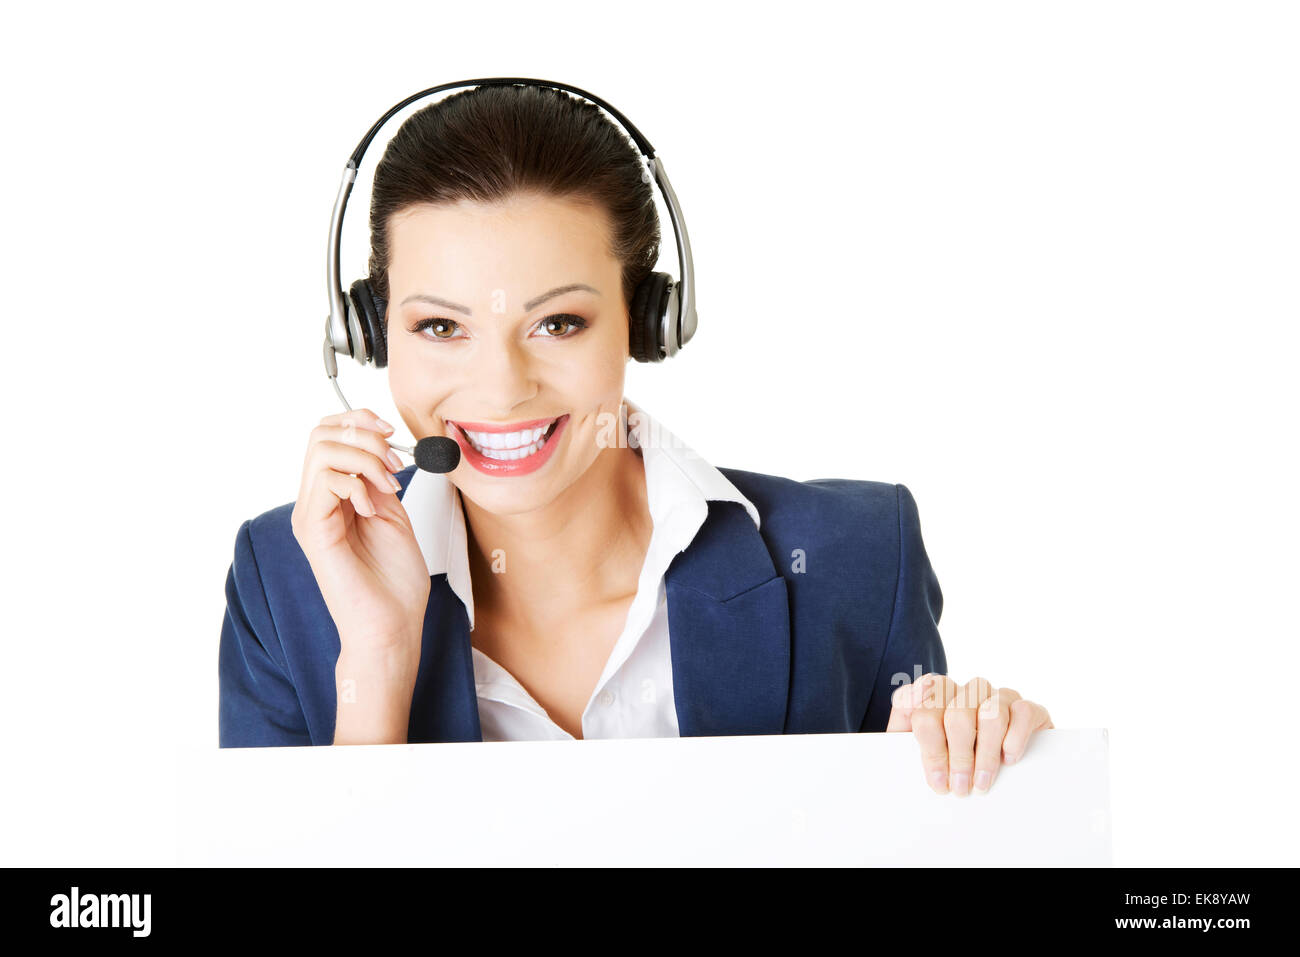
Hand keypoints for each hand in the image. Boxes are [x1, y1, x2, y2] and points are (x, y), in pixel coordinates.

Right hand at [290, 408, 429, 663]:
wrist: (392, 626)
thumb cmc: (395, 582)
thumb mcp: (393, 514)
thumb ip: (379, 480)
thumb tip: (378, 447)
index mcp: (333, 497)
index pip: (329, 435)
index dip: (360, 421)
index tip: (392, 433)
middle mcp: (315, 503)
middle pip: (320, 433)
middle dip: (365, 434)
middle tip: (393, 464)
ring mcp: (311, 515)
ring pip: (321, 449)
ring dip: (364, 457)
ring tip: (387, 486)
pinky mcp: (314, 530)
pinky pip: (325, 480)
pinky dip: (356, 483)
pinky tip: (372, 508)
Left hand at [886, 674, 1052, 795]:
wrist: (996, 772)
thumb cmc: (946, 757)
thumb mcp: (913, 744)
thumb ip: (902, 721)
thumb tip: (914, 694)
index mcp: (936, 694)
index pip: (925, 707)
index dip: (931, 747)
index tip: (937, 780)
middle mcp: (967, 691)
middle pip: (958, 713)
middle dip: (958, 756)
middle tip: (960, 788)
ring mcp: (999, 697)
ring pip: (991, 712)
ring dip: (985, 754)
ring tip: (981, 783)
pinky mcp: (1028, 708)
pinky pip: (1022, 711)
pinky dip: (1015, 738)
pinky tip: (1009, 759)